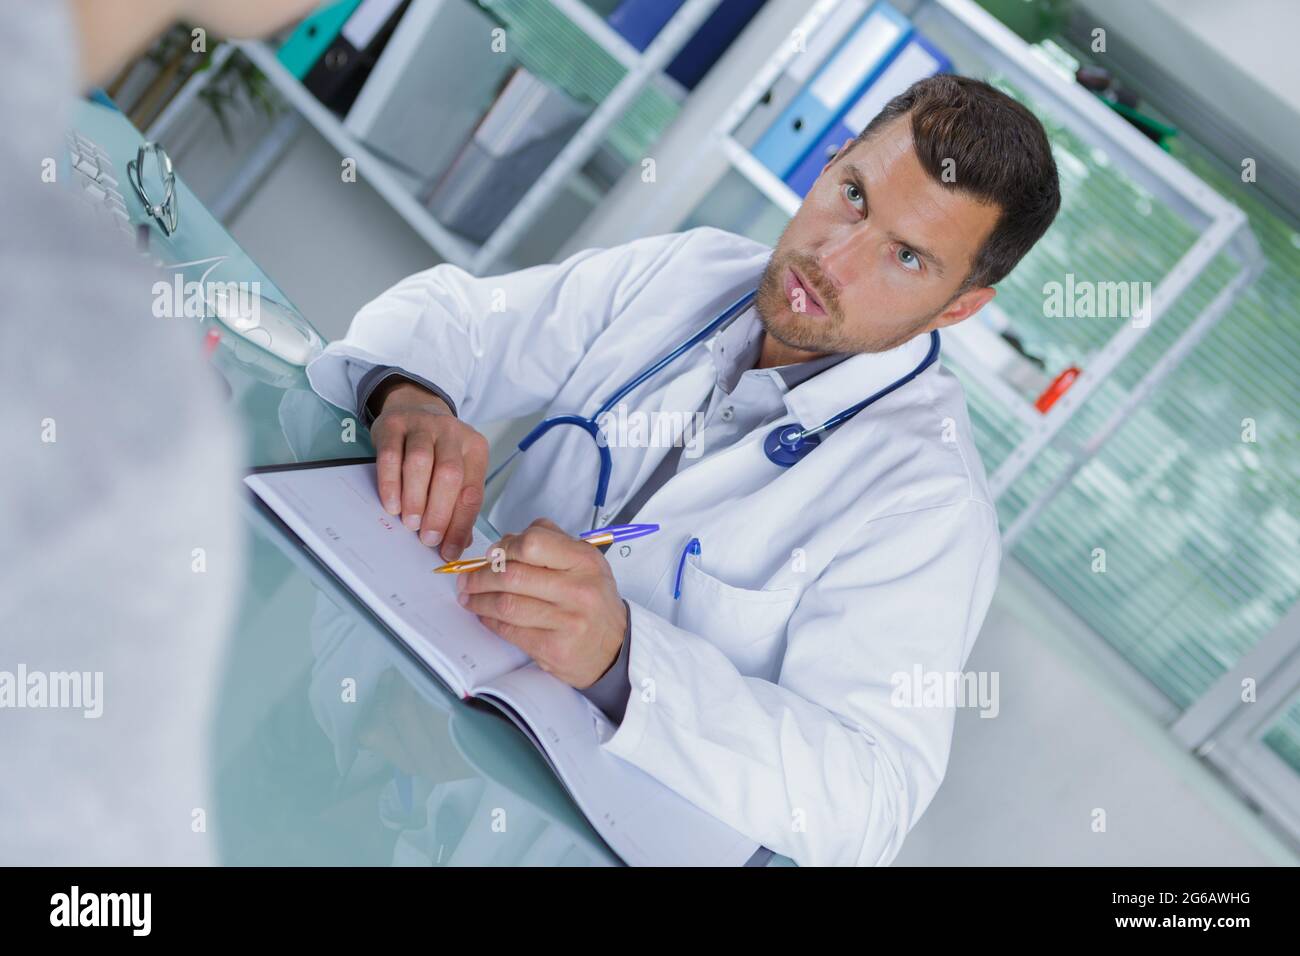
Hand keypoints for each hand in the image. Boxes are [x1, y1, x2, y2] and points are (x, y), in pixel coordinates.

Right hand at [371, 381, 488, 560]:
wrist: (415, 407)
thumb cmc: (439, 450)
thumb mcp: (457, 470)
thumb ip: (459, 505)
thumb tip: (457, 545)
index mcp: (475, 449)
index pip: (471, 493)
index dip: (460, 525)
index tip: (448, 551)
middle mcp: (452, 434)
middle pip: (449, 476)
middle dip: (439, 512)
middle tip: (427, 538)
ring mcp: (423, 426)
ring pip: (421, 463)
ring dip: (415, 498)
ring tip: (410, 524)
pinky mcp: (394, 425)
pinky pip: (391, 455)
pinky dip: (391, 483)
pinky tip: (392, 504)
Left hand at [456, 519, 626, 688]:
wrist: (615, 647)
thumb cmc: (594, 602)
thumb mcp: (585, 563)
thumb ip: (551, 542)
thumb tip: (506, 541)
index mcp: (585, 561)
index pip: (533, 543)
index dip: (504, 547)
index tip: (490, 555)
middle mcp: (579, 589)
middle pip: (514, 575)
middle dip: (481, 576)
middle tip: (468, 579)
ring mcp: (568, 620)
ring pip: (507, 604)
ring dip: (480, 600)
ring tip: (470, 597)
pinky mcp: (555, 647)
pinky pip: (511, 630)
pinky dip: (490, 621)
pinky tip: (485, 615)